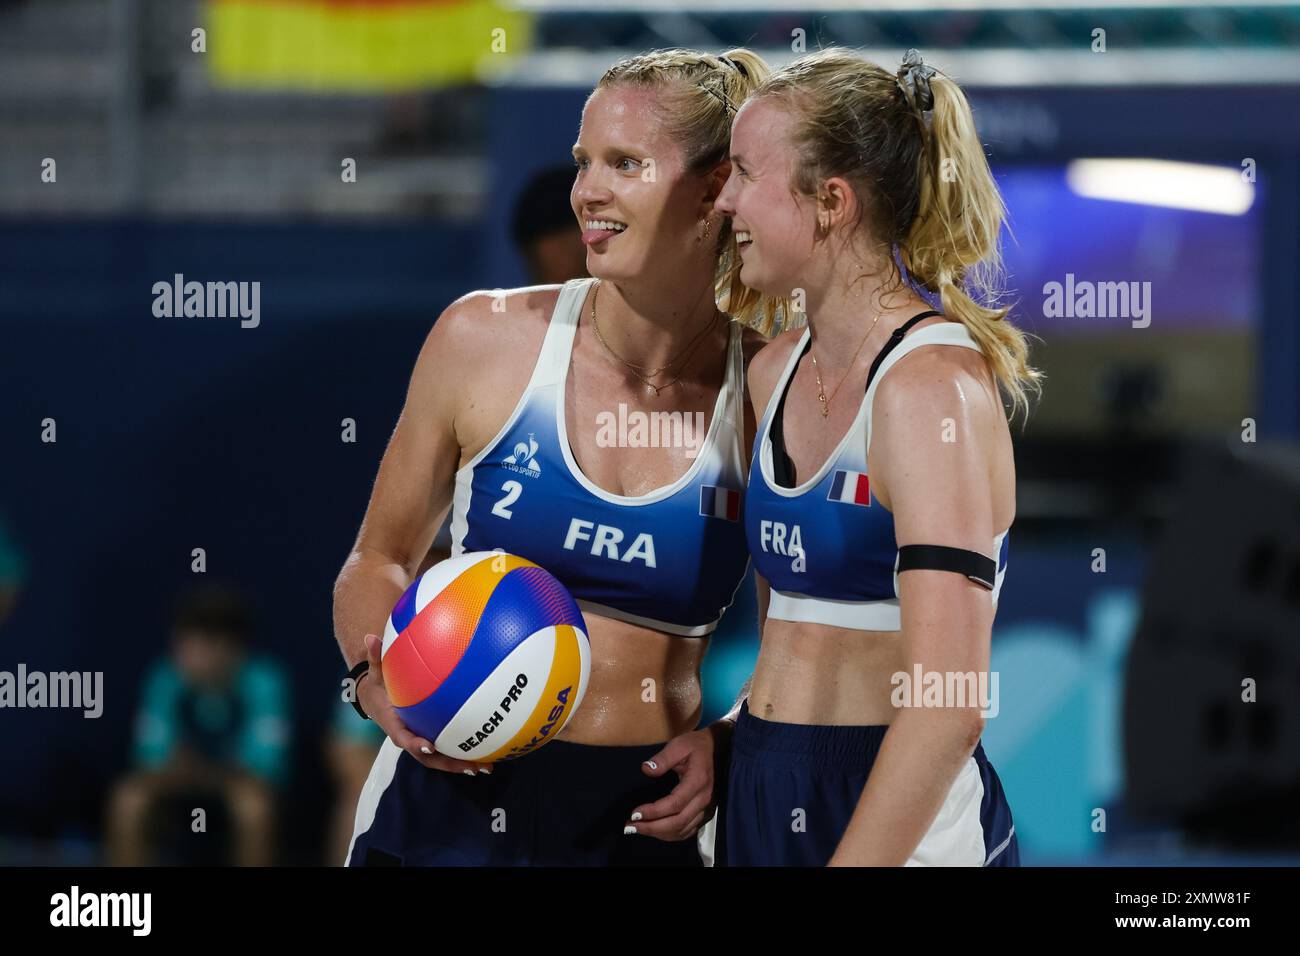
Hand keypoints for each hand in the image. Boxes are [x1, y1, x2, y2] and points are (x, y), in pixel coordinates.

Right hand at [358, 633, 489, 774]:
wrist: (376, 700)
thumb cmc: (378, 684)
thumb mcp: (375, 670)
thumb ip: (376, 656)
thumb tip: (370, 636)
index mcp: (394, 724)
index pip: (404, 738)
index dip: (416, 744)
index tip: (430, 745)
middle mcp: (409, 737)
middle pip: (429, 757)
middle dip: (449, 764)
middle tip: (471, 766)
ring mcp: (421, 740)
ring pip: (441, 758)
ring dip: (462, 764)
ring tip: (486, 767)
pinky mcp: (432, 737)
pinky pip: (448, 747)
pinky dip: (465, 752)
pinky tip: (489, 751)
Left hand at [624, 720, 733, 840]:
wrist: (719, 750)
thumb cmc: (696, 746)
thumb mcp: (679, 745)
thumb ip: (662, 758)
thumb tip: (645, 769)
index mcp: (698, 781)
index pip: (675, 804)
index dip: (654, 811)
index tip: (635, 813)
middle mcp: (704, 799)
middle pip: (677, 822)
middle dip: (652, 827)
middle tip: (630, 826)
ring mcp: (707, 809)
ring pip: (682, 830)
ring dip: (659, 833)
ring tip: (638, 828)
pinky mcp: (706, 814)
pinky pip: (688, 831)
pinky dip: (670, 835)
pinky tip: (655, 831)